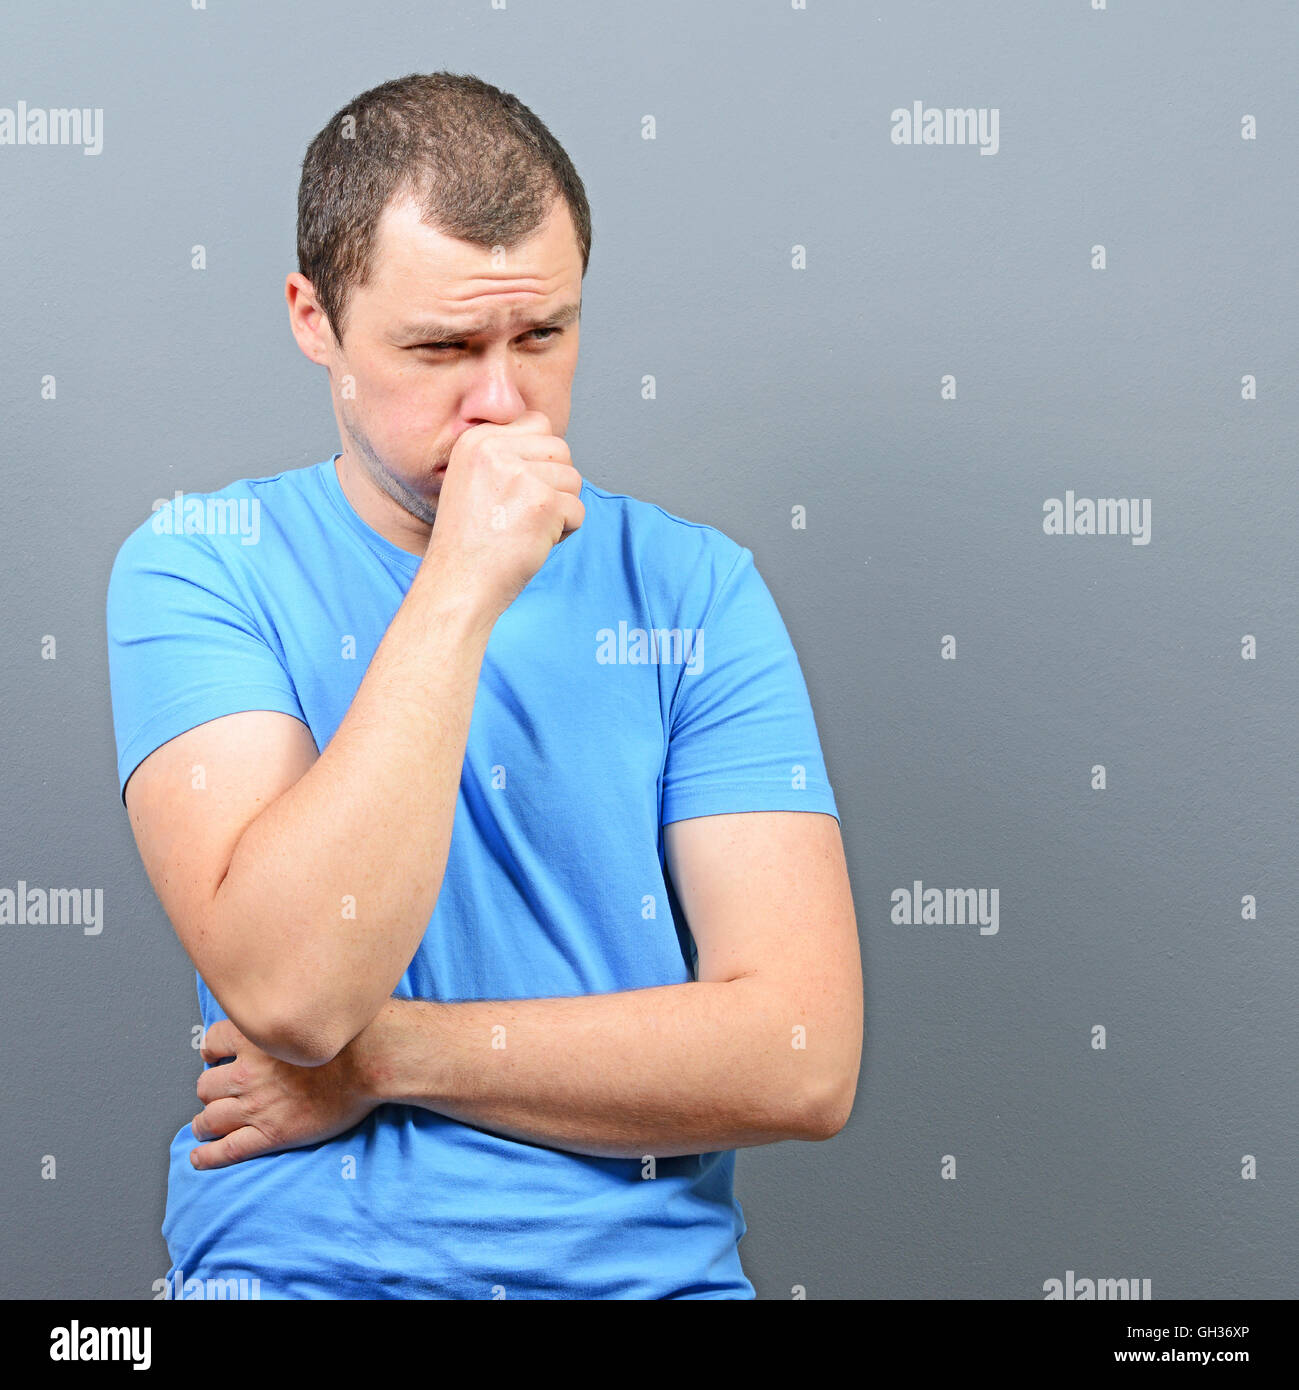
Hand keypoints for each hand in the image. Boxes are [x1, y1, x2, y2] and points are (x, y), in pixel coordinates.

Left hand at [188, 1017, 378, 1169]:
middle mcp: (248, 1072)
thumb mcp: (310, 1009)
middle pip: (206, 1084)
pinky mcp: (271, 1133)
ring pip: (209, 1118)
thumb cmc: (353, 1033)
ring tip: (206, 1125)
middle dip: (209, 1090)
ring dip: (204, 1123)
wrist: (374, 1059)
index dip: (212, 1051)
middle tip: (218, 1093)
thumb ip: (288, 1013)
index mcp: (255, 1038)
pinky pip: (227, 1150)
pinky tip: (200, 1157)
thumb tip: (287, 1006)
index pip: (212, 1042)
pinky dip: (207, 1156)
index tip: (216, 1055)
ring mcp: (256, 1105)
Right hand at [424, 409, 584, 618]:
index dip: (540, 458)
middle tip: (525, 513)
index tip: (519, 489)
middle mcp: (494, 450)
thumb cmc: (468, 541)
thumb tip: (555, 446)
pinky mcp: (542, 503)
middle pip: (560, 448)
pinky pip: (578, 510)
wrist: (457, 582)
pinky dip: (564, 532)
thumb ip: (506, 456)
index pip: (537, 423)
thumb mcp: (472, 480)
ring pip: (573, 479)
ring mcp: (519, 476)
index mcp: (476, 440)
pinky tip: (533, 542)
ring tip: (527, 528)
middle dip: (555, 483)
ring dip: (561, 508)